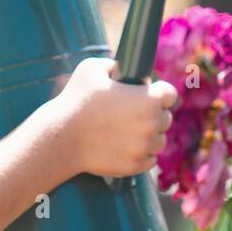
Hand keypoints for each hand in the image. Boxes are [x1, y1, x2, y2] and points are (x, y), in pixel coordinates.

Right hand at [48, 57, 179, 178]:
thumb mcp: (91, 68)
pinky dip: (143, 154)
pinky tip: (130, 147)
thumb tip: (119, 68)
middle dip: (153, 115)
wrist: (61, 137)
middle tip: (134, 113)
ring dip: (150, 136)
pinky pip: (150, 160)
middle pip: (166, 118)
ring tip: (132, 132)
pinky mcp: (135, 166)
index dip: (160, 92)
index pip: (171, 94)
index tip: (150, 94)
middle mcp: (152, 124)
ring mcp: (144, 147)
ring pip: (160, 140)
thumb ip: (112, 65)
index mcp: (148, 99)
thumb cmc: (75, 100)